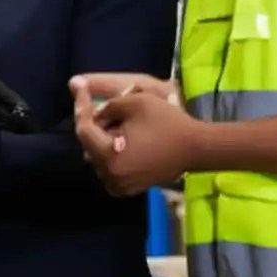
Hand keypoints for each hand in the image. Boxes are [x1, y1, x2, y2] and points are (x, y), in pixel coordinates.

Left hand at [70, 76, 199, 195]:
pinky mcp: (128, 188)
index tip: (80, 89)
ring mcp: (119, 185)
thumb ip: (107, 106)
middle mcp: (110, 176)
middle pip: (90, 144)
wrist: (196, 148)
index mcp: (110, 157)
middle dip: (94, 123)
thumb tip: (93, 112)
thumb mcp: (134, 103)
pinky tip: (123, 135)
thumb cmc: (167, 123)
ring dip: (102, 137)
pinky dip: (111, 150)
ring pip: (98, 155)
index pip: (84, 130)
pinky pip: (110, 165)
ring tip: (115, 119)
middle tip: (97, 103)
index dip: (81, 106)